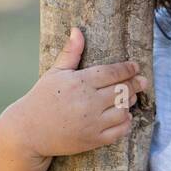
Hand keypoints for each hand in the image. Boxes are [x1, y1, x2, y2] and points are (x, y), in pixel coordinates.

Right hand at [3, 26, 148, 158]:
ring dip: (130, 103)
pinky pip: (119, 131)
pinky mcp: (93, 140)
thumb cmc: (42, 99)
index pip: (112, 72)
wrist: (28, 132)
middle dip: (135, 84)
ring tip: (130, 97)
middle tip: (142, 81)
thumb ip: (71, 53)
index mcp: (80, 83)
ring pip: (123, 110)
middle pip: (122, 90)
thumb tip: (77, 30)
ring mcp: (92, 123)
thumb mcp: (54, 73)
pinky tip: (124, 116)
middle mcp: (88, 102)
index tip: (135, 67)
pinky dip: (126, 123)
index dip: (127, 69)